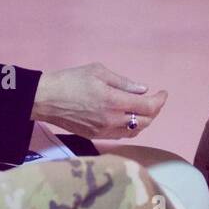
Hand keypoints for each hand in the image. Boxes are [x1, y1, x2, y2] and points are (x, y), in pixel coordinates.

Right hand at [31, 62, 167, 138]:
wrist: (45, 99)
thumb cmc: (70, 80)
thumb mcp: (98, 71)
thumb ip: (123, 82)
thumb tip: (142, 89)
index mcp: (114, 101)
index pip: (147, 106)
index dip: (160, 100)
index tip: (163, 92)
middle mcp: (112, 120)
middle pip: (145, 121)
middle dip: (155, 110)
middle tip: (155, 99)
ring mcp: (104, 131)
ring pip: (134, 131)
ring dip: (144, 120)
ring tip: (144, 109)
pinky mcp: (96, 136)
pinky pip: (121, 135)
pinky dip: (131, 127)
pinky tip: (129, 118)